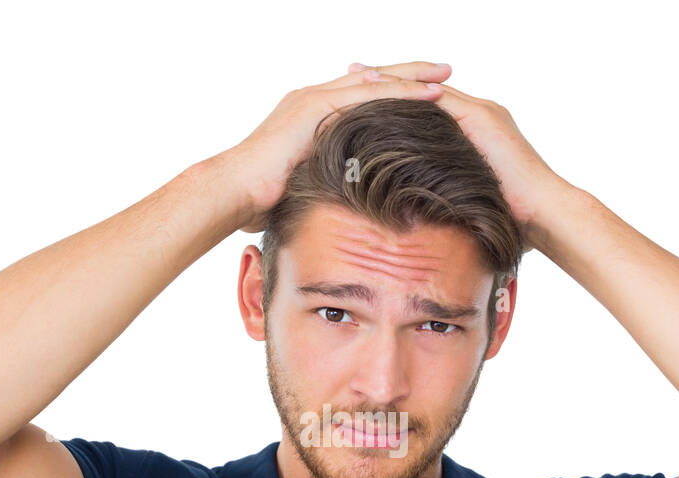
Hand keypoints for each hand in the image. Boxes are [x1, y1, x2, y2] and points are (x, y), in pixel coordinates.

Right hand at [224, 62, 451, 232]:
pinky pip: (365, 96)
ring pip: (373, 82)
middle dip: (409, 75)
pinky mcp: (314, 108)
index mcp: (313, 116)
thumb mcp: (306, 185)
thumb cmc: (262, 199)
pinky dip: (398, 93)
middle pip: (372, 80)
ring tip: (444, 75)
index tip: (426, 94)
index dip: (395, 93)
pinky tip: (425, 93)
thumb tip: (347, 205)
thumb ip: (327, 181)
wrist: (234, 192)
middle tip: (445, 71)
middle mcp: (313, 99)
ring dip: (411, 78)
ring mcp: (312, 99)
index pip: (362, 97)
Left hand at [347, 64, 560, 251]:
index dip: (396, 99)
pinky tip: (384, 93)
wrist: (545, 215)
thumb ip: (448, 196)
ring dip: (395, 82)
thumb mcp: (469, 202)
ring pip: (430, 90)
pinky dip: (413, 96)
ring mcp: (483, 113)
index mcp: (474, 131)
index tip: (361, 95)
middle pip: (425, 90)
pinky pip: (442, 101)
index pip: (428, 108)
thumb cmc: (512, 219)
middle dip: (389, 81)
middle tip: (353, 71)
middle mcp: (478, 113)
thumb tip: (420, 220)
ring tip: (360, 77)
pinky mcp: (484, 119)